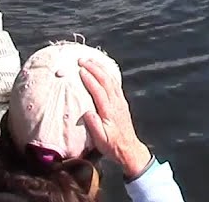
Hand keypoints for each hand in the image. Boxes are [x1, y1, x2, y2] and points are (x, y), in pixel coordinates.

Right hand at [79, 58, 152, 178]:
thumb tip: (87, 112)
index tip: (80, 70)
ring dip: (101, 68)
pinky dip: (108, 74)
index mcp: (109, 111)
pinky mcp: (122, 102)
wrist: (128, 148)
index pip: (99, 91)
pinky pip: (115, 83)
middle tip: (82, 60)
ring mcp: (120, 101)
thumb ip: (94, 125)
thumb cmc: (112, 145)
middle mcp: (116, 103)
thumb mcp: (101, 140)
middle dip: (94, 68)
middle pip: (105, 81)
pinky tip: (103, 70)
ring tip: (91, 60)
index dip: (90, 79)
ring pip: (111, 80)